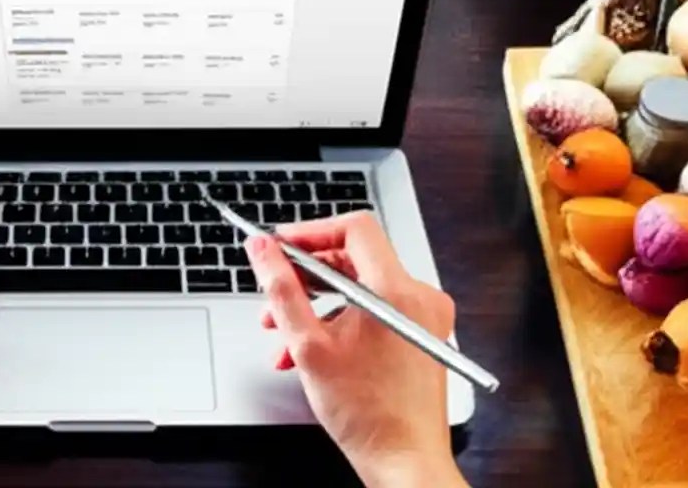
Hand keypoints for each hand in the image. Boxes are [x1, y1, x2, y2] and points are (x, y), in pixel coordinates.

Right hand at [246, 212, 465, 487]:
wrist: (404, 460)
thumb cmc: (368, 414)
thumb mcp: (308, 345)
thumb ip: (281, 290)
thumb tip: (263, 252)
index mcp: (395, 290)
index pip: (354, 227)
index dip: (311, 231)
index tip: (282, 244)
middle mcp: (419, 296)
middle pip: (355, 258)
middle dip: (307, 277)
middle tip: (275, 292)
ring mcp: (424, 316)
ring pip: (361, 289)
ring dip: (317, 306)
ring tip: (286, 336)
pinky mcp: (421, 334)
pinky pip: (376, 311)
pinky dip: (341, 322)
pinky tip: (313, 351)